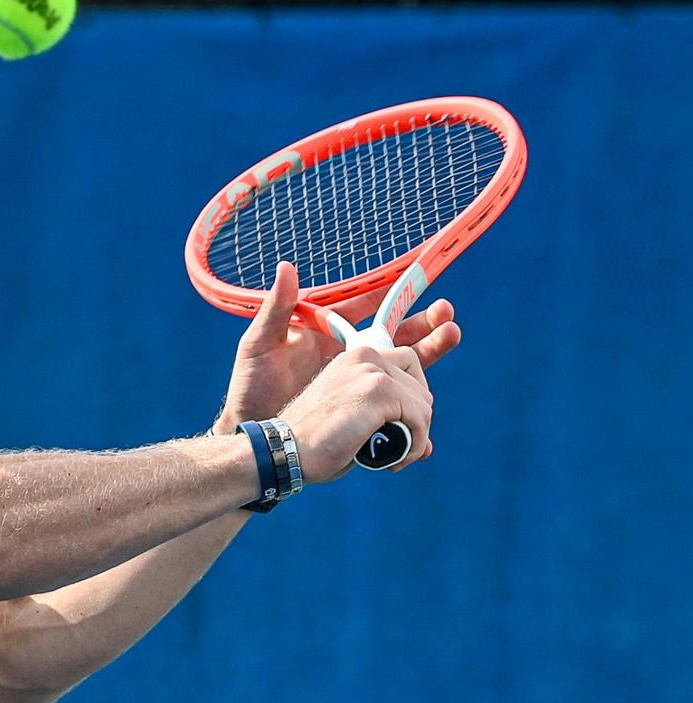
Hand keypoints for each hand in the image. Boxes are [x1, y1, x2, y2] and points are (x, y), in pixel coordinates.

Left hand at [214, 261, 463, 437]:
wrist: (260, 437)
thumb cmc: (251, 388)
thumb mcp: (258, 346)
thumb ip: (276, 309)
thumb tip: (285, 266)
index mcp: (326, 333)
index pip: (364, 308)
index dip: (389, 296)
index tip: (416, 280)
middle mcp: (347, 354)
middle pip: (393, 334)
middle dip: (421, 323)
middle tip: (445, 313)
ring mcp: (359, 382)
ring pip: (404, 364)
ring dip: (429, 350)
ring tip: (451, 334)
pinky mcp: (366, 409)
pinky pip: (399, 403)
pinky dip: (417, 404)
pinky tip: (430, 403)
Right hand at [278, 340, 435, 482]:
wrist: (284, 450)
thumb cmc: (313, 443)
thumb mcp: (354, 424)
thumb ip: (390, 424)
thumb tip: (427, 447)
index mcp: (355, 357)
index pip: (409, 365)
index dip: (412, 400)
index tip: (400, 427)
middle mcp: (365, 356)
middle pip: (421, 387)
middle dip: (416, 422)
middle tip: (396, 447)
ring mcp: (372, 370)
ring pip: (424, 404)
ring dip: (416, 436)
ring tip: (393, 457)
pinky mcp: (379, 390)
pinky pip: (420, 418)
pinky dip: (413, 445)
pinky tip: (392, 460)